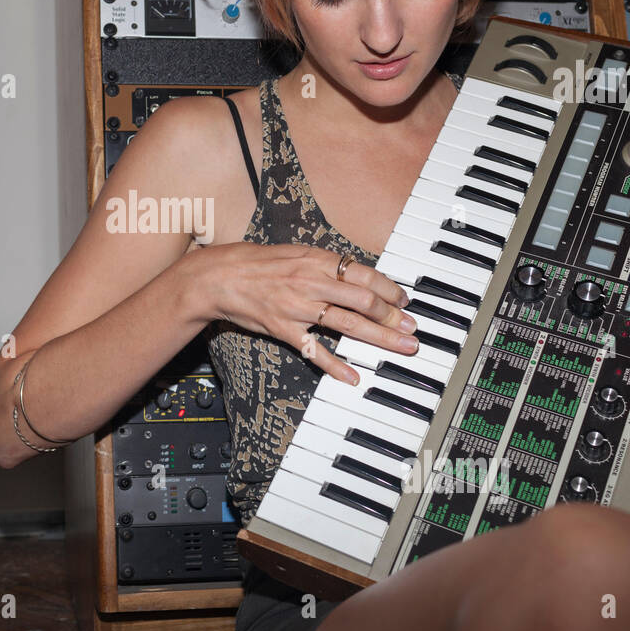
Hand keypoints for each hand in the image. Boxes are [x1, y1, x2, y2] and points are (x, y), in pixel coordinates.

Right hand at [182, 241, 418, 383]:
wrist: (218, 276)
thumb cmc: (256, 263)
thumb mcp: (294, 253)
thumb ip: (324, 265)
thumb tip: (355, 275)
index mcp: (316, 260)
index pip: (363, 274)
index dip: (389, 289)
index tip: (405, 301)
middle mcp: (311, 282)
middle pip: (363, 300)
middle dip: (392, 316)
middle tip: (411, 328)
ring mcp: (298, 307)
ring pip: (348, 324)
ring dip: (380, 337)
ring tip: (402, 347)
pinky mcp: (283, 329)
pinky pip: (314, 350)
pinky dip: (336, 366)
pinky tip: (354, 377)